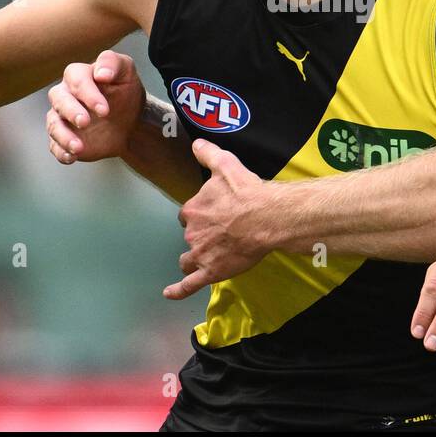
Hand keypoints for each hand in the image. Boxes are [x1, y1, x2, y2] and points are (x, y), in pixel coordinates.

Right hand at [46, 51, 145, 163]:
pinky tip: (72, 157)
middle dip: (70, 111)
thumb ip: (113, 63)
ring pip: (53, 124)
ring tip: (78, 147)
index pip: (76, 78)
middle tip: (85, 122)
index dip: (88, 93)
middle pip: (59, 99)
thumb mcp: (126, 72)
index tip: (104, 109)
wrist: (130, 121)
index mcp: (79, 76)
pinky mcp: (64, 138)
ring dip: (63, 136)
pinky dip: (61, 152)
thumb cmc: (125, 92)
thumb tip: (101, 73)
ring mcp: (63, 118)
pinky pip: (55, 145)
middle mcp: (66, 95)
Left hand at [163, 139, 270, 299]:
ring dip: (193, 258)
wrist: (266, 218)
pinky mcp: (211, 272)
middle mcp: (192, 233)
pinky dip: (177, 290)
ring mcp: (200, 255)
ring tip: (204, 257)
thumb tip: (195, 143)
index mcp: (192, 210)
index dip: (199, 215)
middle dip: (200, 236)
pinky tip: (169, 293)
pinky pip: (189, 285)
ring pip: (188, 259)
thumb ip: (208, 153)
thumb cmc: (247, 192)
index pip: (187, 215)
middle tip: (219, 233)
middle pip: (189, 237)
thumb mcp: (226, 164)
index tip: (212, 213)